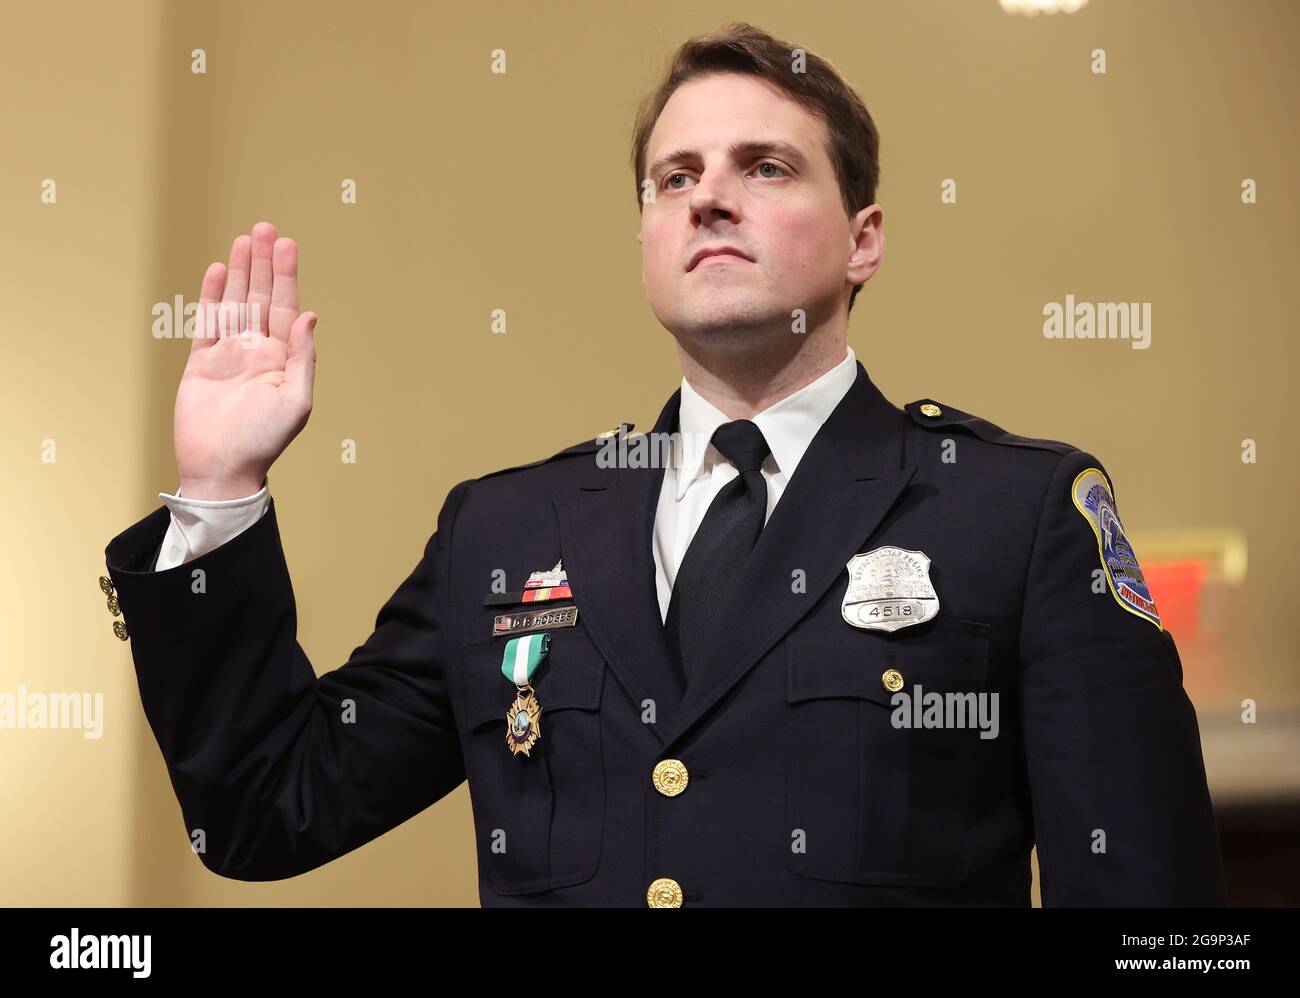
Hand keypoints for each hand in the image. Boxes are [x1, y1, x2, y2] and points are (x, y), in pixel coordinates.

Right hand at [173, 221, 317, 498]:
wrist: (222, 469)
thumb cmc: (264, 441)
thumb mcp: (296, 401)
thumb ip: (302, 357)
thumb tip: (310, 316)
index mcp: (283, 359)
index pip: (286, 307)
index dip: (287, 275)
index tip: (287, 243)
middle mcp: (257, 351)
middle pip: (261, 296)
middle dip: (264, 263)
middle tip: (265, 227)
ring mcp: (229, 354)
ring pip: (235, 302)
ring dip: (241, 271)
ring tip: (244, 238)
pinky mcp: (202, 362)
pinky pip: (207, 322)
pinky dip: (212, 296)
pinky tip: (219, 271)